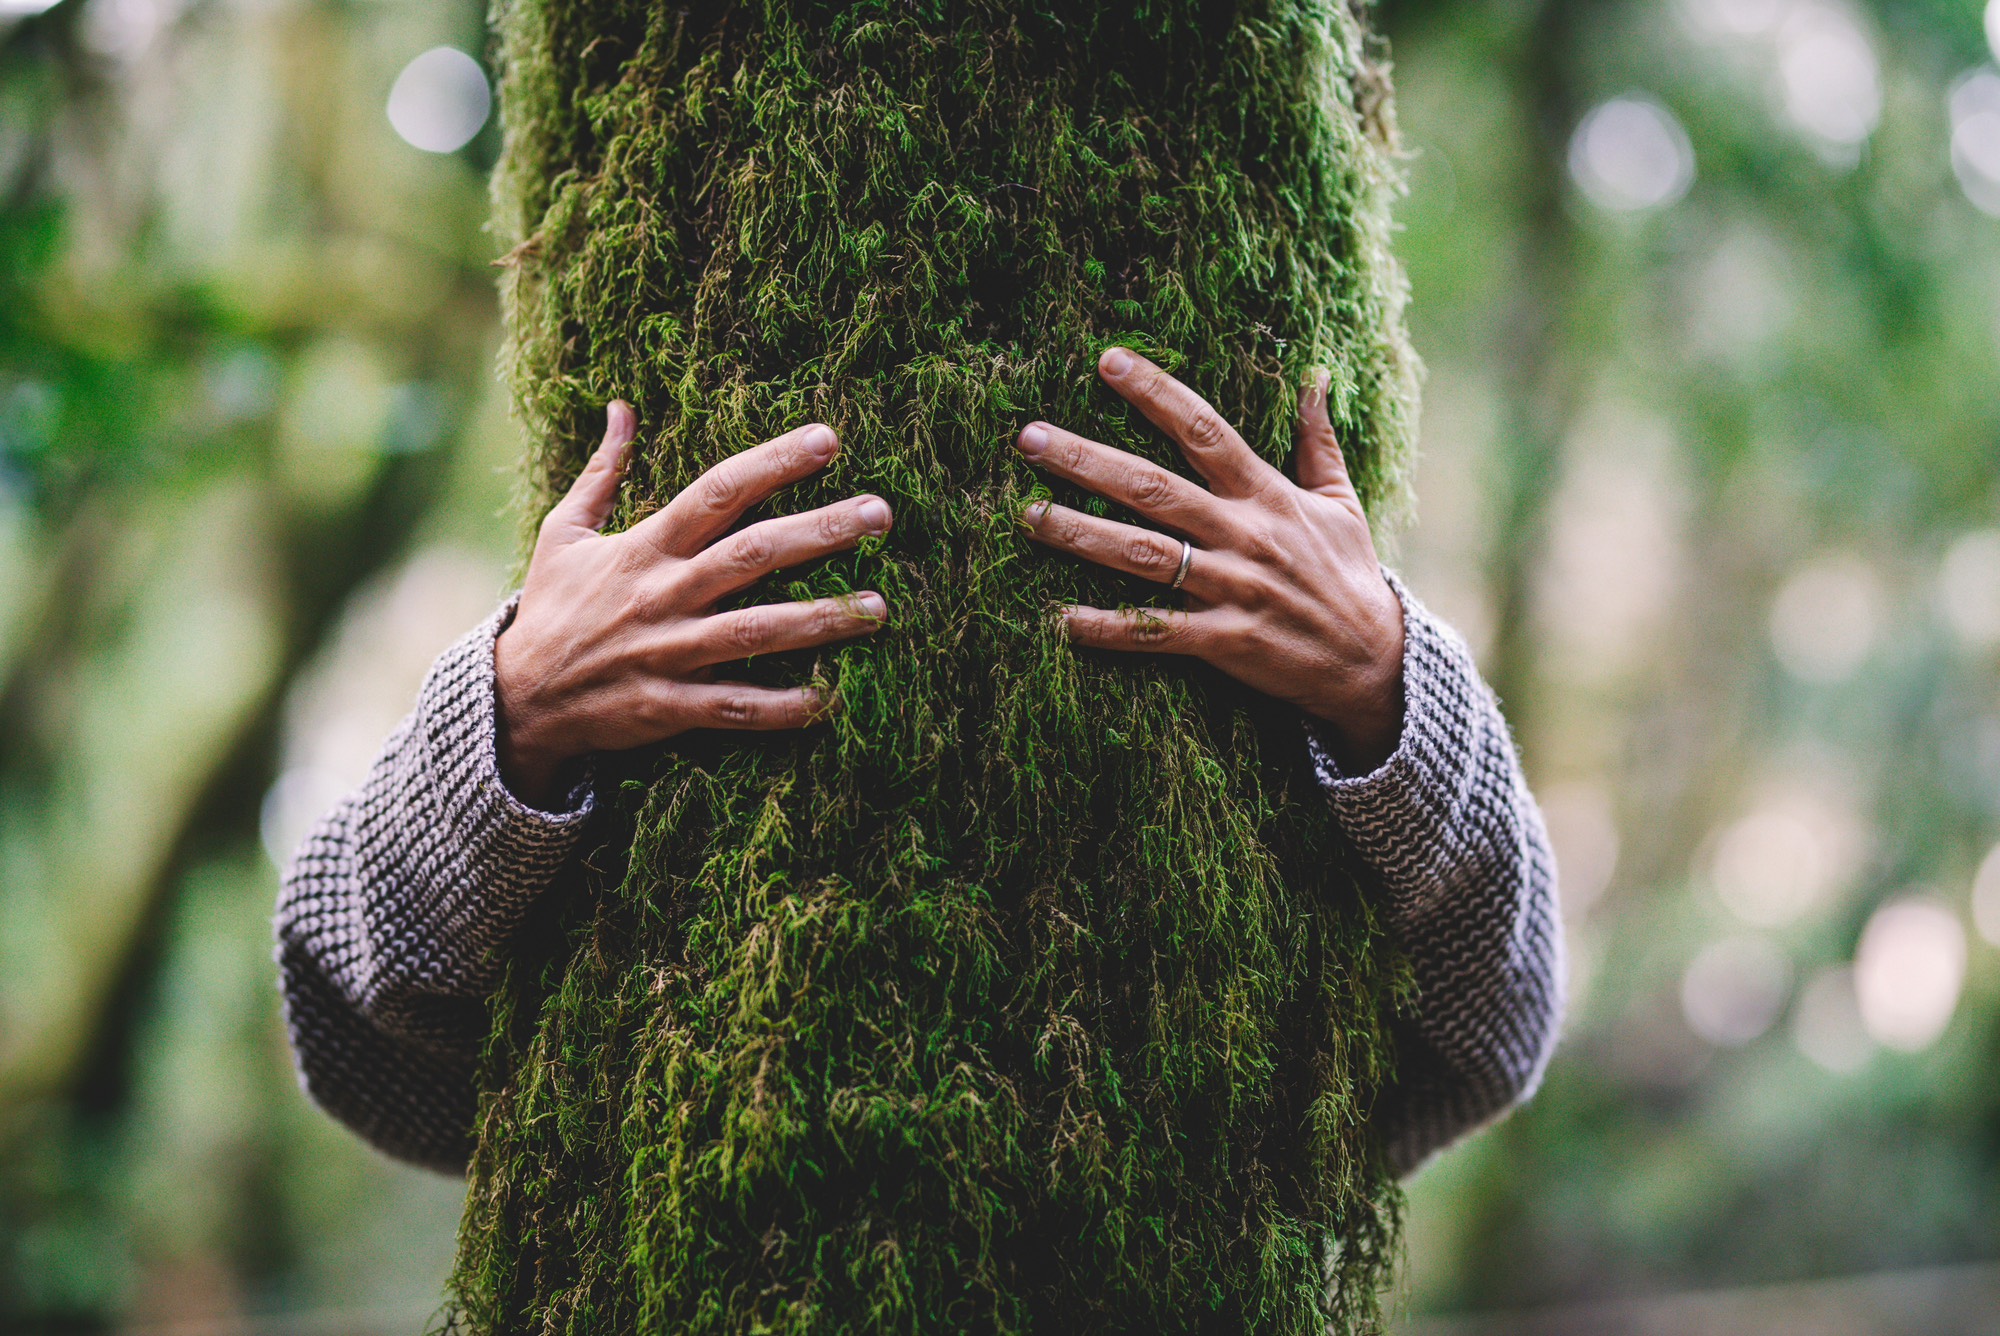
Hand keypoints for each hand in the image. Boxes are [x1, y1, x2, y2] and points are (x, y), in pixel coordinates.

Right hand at [494, 402, 892, 806]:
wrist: (518, 698)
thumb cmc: (553, 608)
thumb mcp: (565, 533)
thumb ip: (603, 472)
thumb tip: (621, 407)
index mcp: (645, 548)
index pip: (717, 493)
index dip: (772, 464)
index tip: (827, 440)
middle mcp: (664, 595)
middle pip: (753, 555)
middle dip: (820, 531)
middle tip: (881, 513)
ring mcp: (669, 653)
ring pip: (756, 632)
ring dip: (821, 619)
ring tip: (880, 606)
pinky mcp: (669, 706)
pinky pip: (734, 707)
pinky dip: (782, 707)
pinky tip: (831, 699)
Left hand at [1016, 347, 1405, 772]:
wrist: (1374, 662)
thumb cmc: (1349, 575)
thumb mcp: (1340, 501)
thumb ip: (1318, 441)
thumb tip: (1315, 375)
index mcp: (1268, 495)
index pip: (1204, 430)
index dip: (1156, 393)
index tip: (1108, 360)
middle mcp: (1245, 535)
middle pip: (1155, 489)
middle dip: (1089, 461)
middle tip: (1031, 439)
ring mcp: (1233, 589)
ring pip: (1146, 556)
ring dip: (1083, 535)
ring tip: (1029, 516)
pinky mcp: (1226, 642)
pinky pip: (1159, 632)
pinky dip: (1112, 628)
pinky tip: (1064, 619)